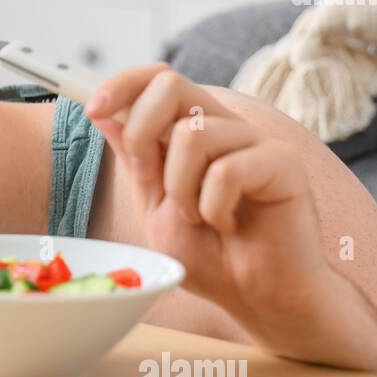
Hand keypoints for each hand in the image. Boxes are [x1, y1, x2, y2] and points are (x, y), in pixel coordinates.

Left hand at [84, 63, 336, 344]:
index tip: (93, 111)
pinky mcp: (282, 164)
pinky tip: (227, 225)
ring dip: (180, 187)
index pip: (158, 78)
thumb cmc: (212, 256)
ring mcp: (255, 142)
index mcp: (194, 130)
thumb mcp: (155, 206)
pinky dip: (213, 206)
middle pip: (171, 84)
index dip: (122, 85)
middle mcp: (225, 127)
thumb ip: (135, 160)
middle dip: (142, 133)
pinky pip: (228, 169)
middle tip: (150, 180)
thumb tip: (105, 114)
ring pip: (193, 134)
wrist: (258, 298)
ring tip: (198, 218)